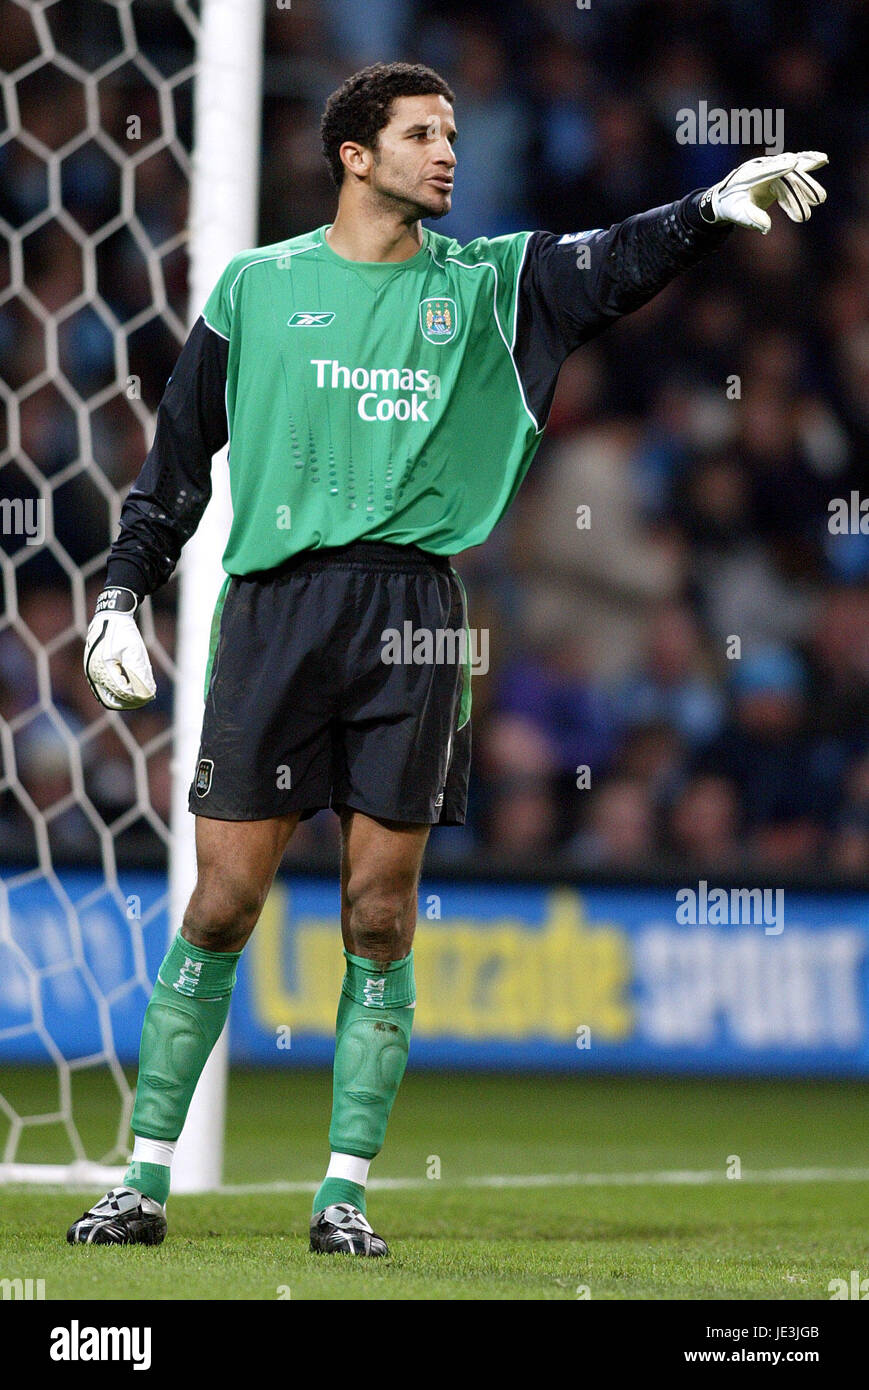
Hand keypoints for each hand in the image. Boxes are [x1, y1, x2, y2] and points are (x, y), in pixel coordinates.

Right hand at [84, 587, 156, 709]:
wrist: (110, 616)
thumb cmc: (124, 632)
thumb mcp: (135, 650)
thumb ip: (140, 672)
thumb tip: (148, 693)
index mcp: (102, 668)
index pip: (120, 693)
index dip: (136, 698)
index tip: (149, 697)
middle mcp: (94, 673)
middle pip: (111, 699)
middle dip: (129, 702)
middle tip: (145, 699)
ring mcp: (92, 672)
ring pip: (107, 695)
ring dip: (123, 698)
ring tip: (141, 694)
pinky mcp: (94, 670)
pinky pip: (104, 689)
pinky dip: (117, 692)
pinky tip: (132, 687)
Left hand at [701, 151, 827, 233]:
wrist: (726, 197)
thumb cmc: (730, 206)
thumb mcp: (735, 214)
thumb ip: (750, 218)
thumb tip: (767, 228)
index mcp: (747, 175)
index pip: (765, 172)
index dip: (779, 167)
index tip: (793, 163)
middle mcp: (761, 167)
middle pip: (784, 177)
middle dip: (800, 189)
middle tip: (816, 201)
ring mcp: (771, 167)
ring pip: (792, 175)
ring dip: (807, 187)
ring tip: (820, 199)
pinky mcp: (778, 169)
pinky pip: (795, 167)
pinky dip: (808, 162)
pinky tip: (823, 159)